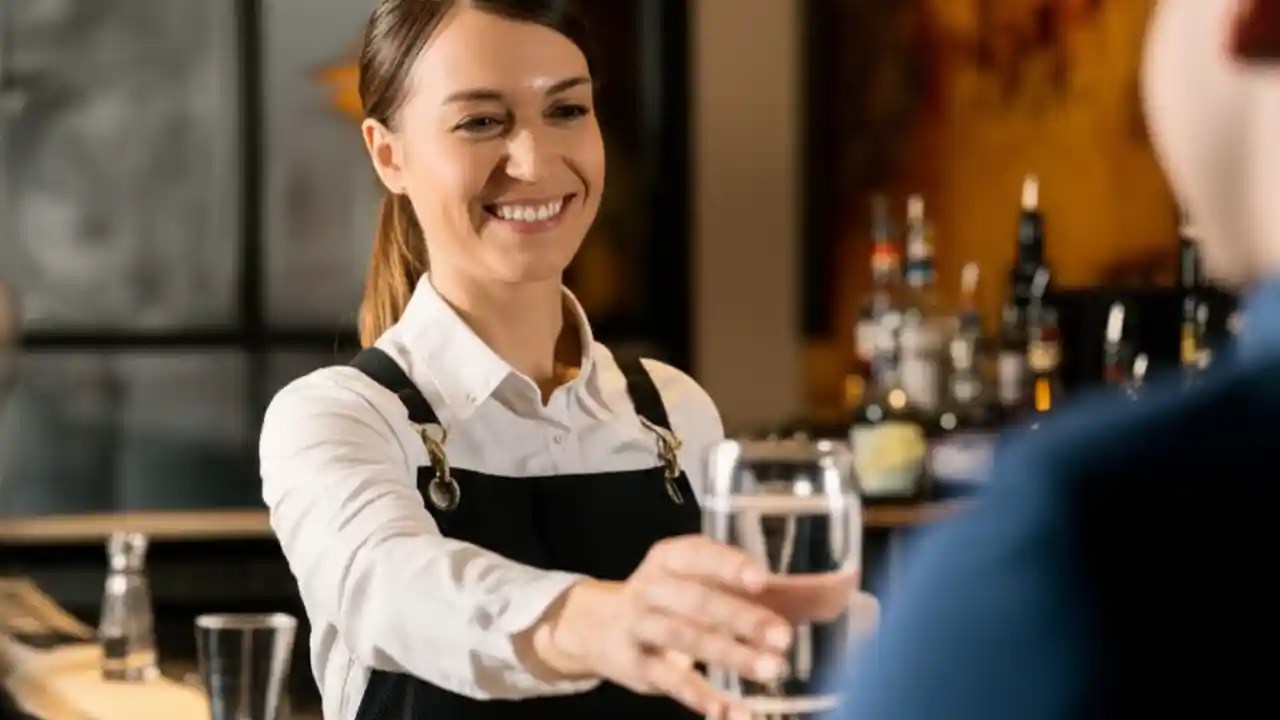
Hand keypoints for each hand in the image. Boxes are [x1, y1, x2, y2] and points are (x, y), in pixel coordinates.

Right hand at [534, 535, 793, 718]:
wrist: (598, 626)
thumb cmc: (671, 597)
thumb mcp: (700, 581)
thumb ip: (757, 587)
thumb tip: (836, 591)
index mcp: (671, 558)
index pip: (698, 554)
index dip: (729, 565)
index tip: (763, 580)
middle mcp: (651, 586)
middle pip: (696, 601)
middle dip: (742, 618)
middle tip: (783, 637)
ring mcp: (639, 626)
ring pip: (685, 639)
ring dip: (730, 656)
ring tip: (771, 671)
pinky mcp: (636, 665)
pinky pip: (671, 681)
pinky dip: (703, 697)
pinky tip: (732, 713)